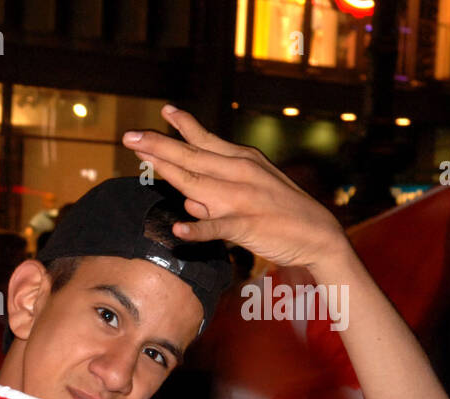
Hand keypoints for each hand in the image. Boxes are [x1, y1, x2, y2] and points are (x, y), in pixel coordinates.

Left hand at [122, 104, 345, 268]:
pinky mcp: (247, 226)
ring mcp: (243, 199)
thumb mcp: (250, 192)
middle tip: (130, 136)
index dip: (181, 127)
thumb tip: (188, 199)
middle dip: (158, 145)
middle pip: (192, 157)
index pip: (205, 141)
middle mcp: (240, 173)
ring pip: (198, 184)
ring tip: (143, 162)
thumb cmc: (280, 213)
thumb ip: (216, 193)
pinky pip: (218, 228)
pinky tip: (179, 229)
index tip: (162, 112)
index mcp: (242, 161)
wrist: (319, 235)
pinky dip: (198, 228)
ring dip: (169, 172)